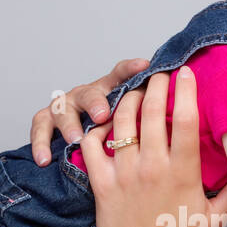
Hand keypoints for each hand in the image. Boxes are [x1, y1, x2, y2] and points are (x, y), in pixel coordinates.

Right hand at [29, 57, 149, 165]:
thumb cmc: (124, 147)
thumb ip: (154, 123)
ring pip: (63, 107)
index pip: (121, 74)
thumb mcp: (140, 132)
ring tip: (76, 139)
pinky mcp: (48, 122)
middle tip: (104, 114)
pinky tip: (45, 159)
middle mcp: (89, 95)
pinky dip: (40, 142)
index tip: (144, 66)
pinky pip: (40, 127)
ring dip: (69, 122)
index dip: (130, 69)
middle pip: (91, 91)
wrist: (91, 155)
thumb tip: (186, 123)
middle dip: (96, 101)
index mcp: (113, 93)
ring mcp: (67, 107)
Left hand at [78, 66, 226, 226]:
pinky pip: (93, 144)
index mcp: (181, 173)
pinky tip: (108, 124)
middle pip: (150, 111)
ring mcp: (123, 173)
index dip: (186, 90)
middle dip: (155, 84)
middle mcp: (151, 167)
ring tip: (136, 91)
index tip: (186, 73)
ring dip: (128, 99)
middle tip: (160, 75)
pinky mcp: (101, 182)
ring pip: (122, 121)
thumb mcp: (215, 220)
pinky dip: (99, 129)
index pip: (184, 119)